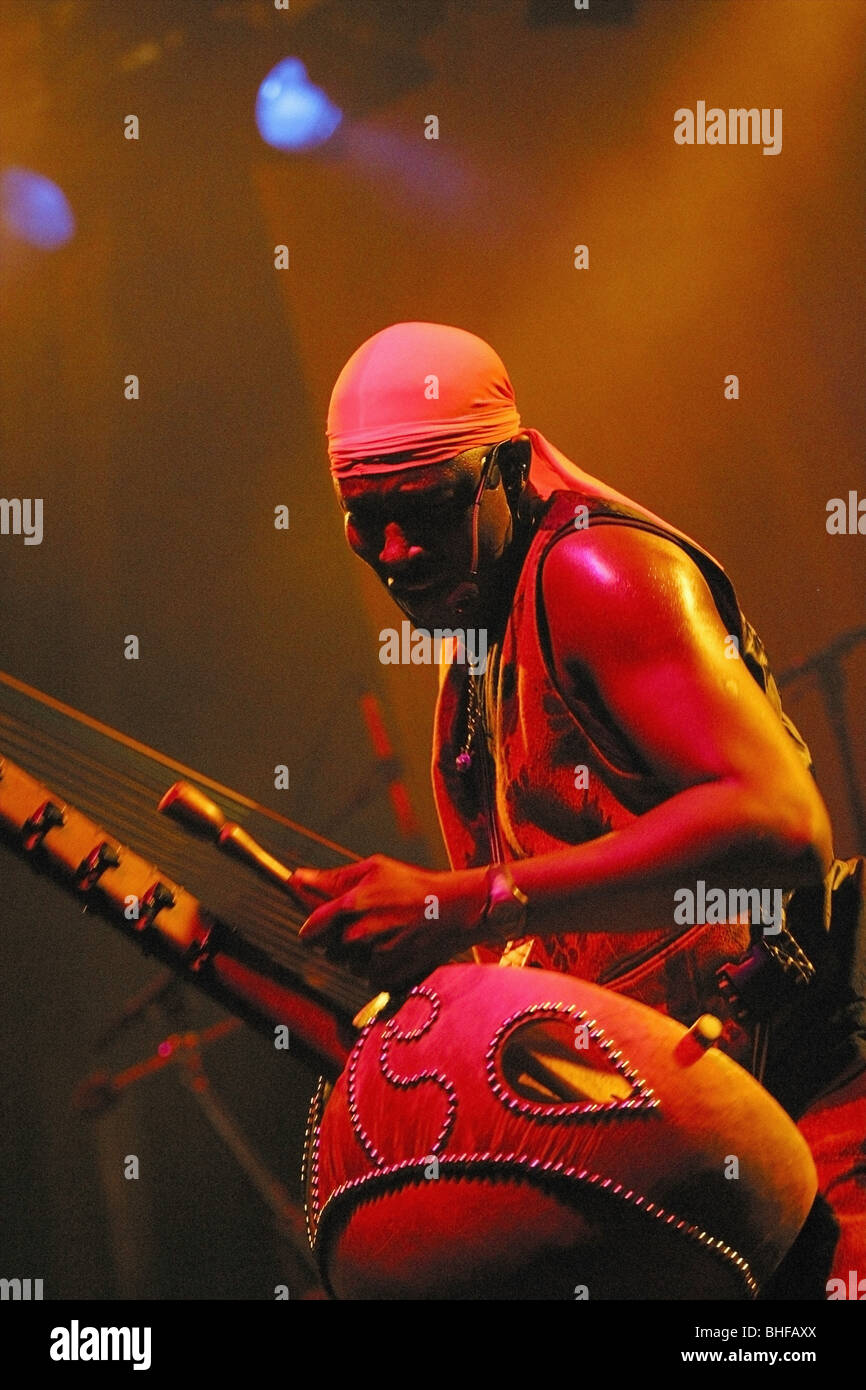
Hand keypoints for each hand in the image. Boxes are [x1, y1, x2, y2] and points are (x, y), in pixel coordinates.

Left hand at [293, 855, 486, 991]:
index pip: (311, 928)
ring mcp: (374, 958)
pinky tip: (393, 948)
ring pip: (347, 963)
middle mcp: (359, 935)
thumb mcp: (375, 868)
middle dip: (336, 938)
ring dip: (355, 953)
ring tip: (382, 934)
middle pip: (327, 948)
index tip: (313, 928)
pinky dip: (374, 965)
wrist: (456, 910)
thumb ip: (334, 877)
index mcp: (352, 905)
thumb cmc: (414, 884)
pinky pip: (366, 976)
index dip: (310, 929)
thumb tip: (296, 877)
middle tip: (361, 925)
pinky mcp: (388, 976)